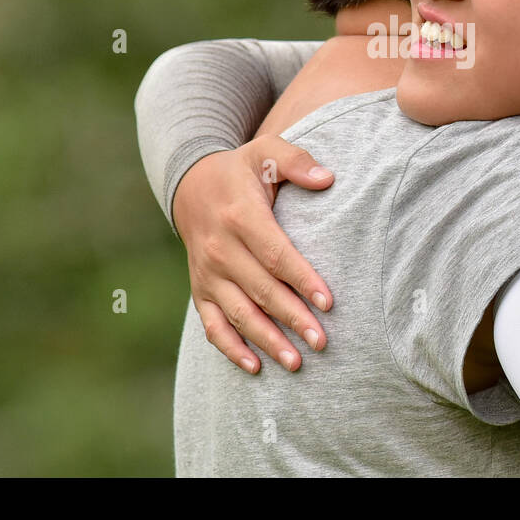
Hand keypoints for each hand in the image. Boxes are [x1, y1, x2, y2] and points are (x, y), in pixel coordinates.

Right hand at [172, 134, 334, 373]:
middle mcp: (220, 249)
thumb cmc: (241, 171)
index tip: (328, 302)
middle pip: (261, 290)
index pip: (275, 254)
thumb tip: (326, 178)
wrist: (191, 186)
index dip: (301, 279)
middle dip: (293, 318)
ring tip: (296, 363)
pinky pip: (213, 325)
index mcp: (240, 216)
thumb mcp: (265, 152)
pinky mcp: (200, 290)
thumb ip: (296, 161)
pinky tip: (254, 367)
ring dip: (267, 341)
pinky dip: (231, 348)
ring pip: (239, 313)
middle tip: (322, 342)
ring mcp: (207, 273)